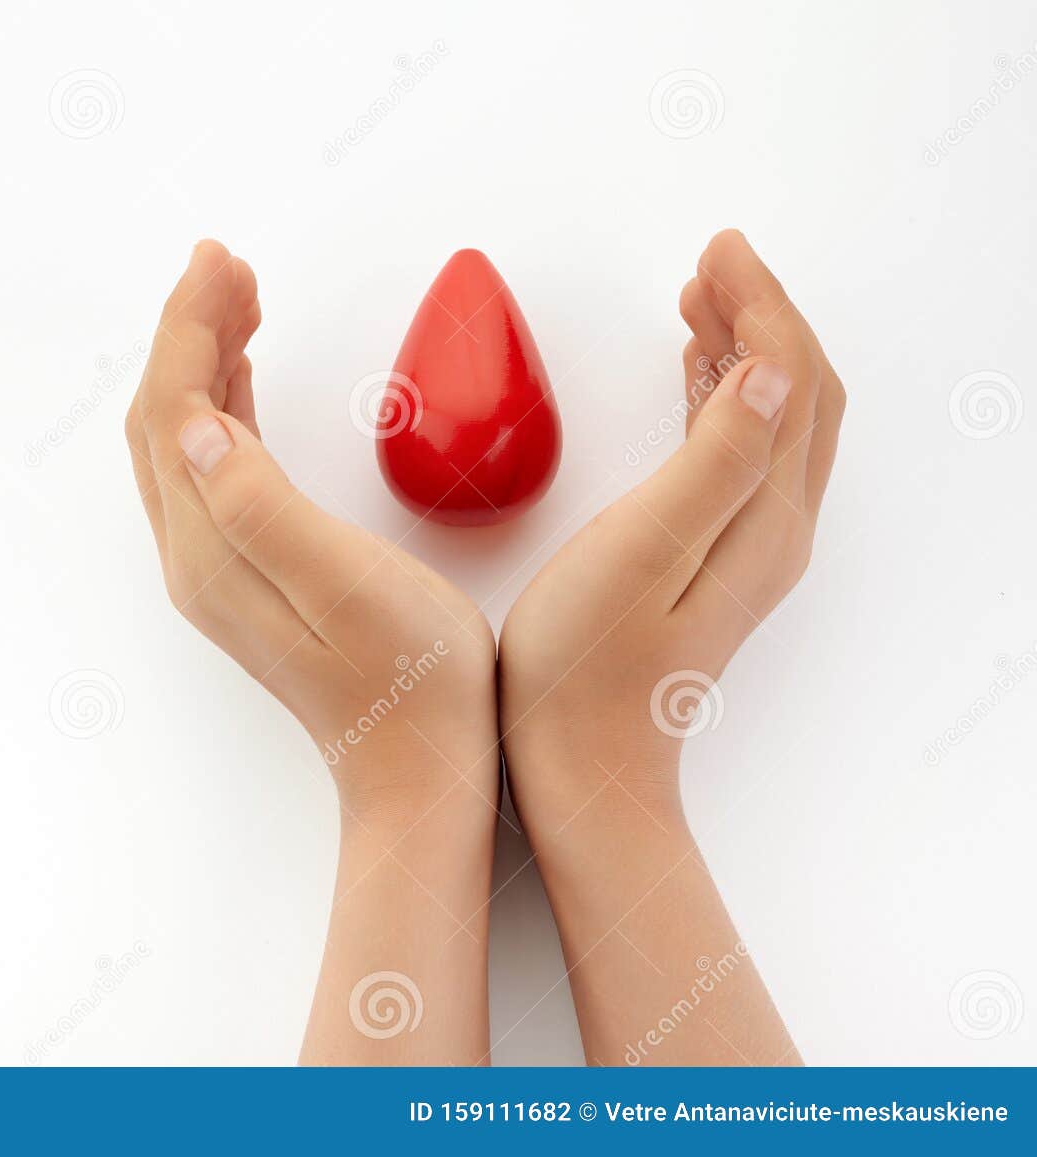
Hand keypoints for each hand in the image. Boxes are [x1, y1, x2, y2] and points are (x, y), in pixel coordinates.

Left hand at [126, 241, 502, 1062]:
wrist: (420, 768)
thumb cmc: (409, 678)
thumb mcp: (342, 583)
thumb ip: (260, 503)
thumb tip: (195, 424)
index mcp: (211, 550)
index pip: (174, 410)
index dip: (189, 326)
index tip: (221, 259)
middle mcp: (198, 557)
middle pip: (167, 417)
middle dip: (188, 329)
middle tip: (230, 262)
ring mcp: (219, 569)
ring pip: (187, 439)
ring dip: (204, 361)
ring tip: (241, 297)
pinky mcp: (250, 574)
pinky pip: (216, 468)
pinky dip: (225, 408)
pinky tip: (248, 380)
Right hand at [499, 229, 844, 830]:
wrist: (581, 765)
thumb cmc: (587, 665)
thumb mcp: (643, 549)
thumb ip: (713, 458)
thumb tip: (770, 371)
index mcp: (763, 516)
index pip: (790, 379)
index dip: (761, 303)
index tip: (715, 250)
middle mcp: (772, 528)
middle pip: (797, 393)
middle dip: (763, 313)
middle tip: (709, 261)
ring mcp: (746, 548)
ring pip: (771, 420)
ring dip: (745, 350)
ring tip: (697, 300)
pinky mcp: (709, 560)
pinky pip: (736, 454)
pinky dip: (721, 399)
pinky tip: (691, 377)